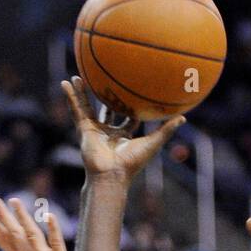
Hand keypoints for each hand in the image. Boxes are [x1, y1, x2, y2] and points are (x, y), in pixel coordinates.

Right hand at [62, 76, 183, 185]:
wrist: (111, 174)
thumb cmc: (132, 163)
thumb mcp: (152, 143)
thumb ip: (166, 130)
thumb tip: (184, 117)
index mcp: (122, 135)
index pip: (128, 117)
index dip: (131, 105)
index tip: (134, 91)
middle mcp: (107, 132)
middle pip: (106, 109)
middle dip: (105, 96)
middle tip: (104, 81)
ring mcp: (94, 130)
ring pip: (87, 106)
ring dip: (82, 92)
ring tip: (77, 76)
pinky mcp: (84, 129)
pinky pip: (77, 108)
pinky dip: (71, 96)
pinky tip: (65, 83)